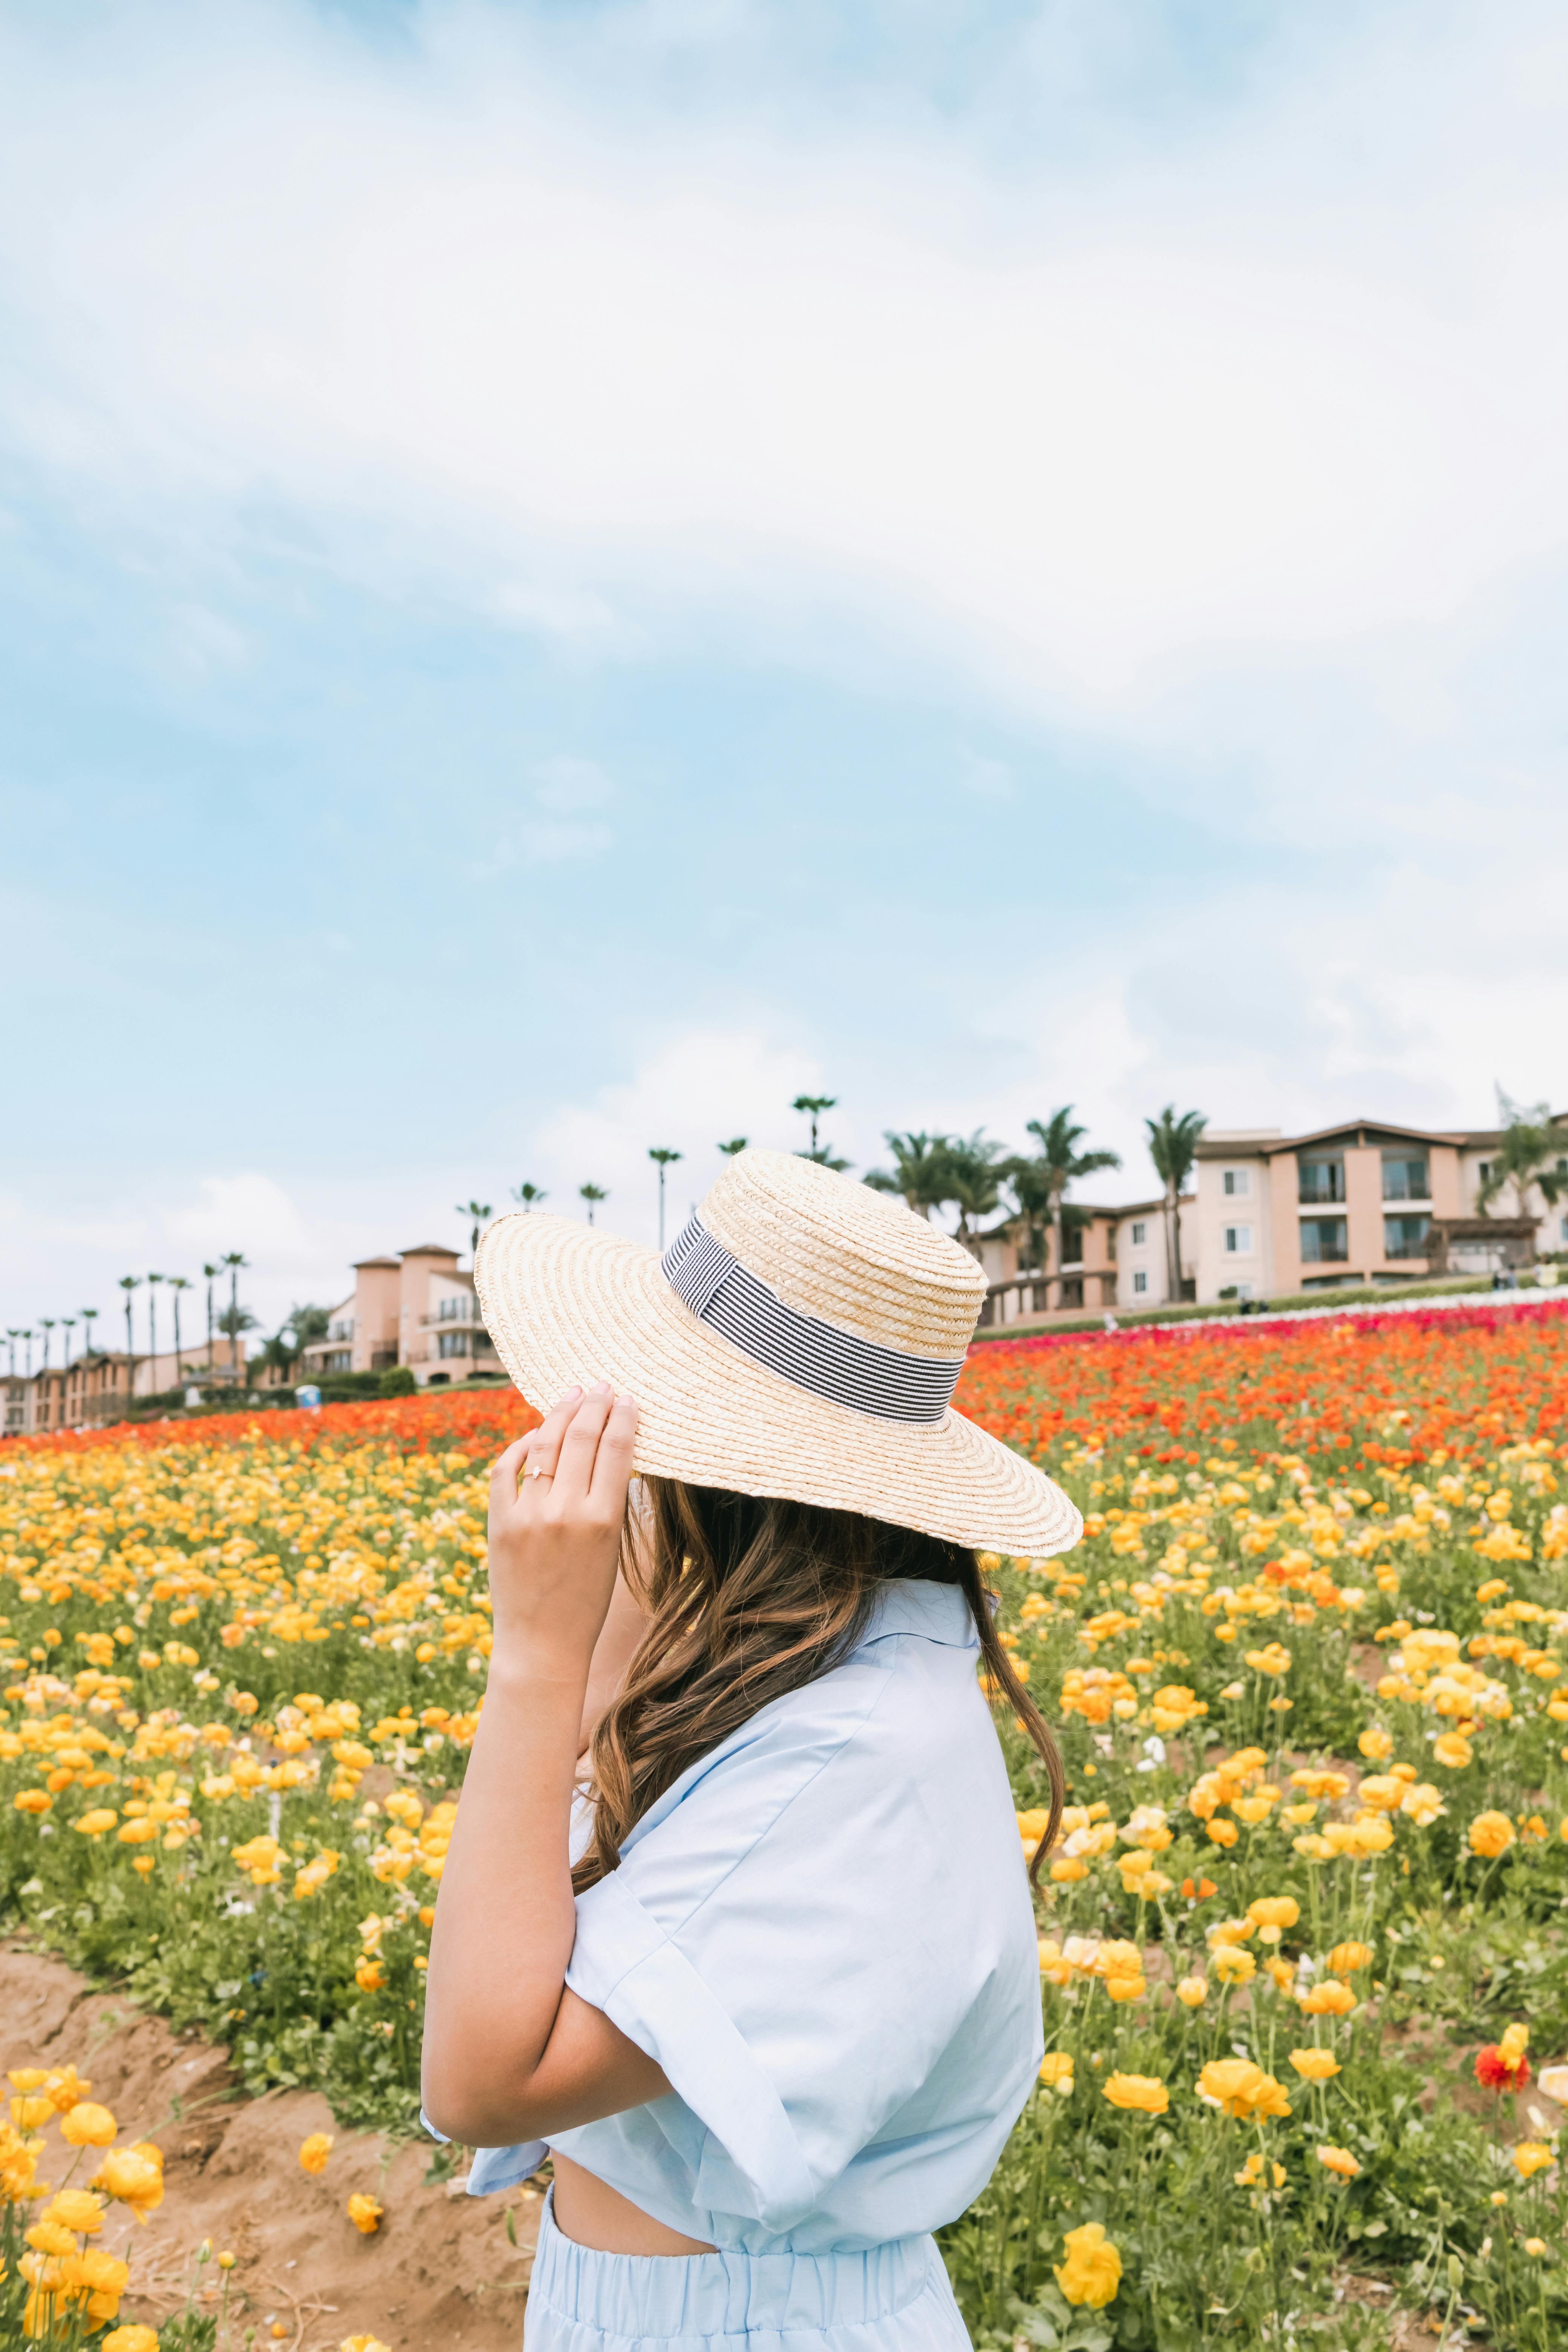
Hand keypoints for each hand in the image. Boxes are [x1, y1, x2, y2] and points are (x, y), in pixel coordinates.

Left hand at [487, 1385, 638, 1674]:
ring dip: (560, 1413)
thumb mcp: (612, 1548)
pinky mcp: (499, 1522)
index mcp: (603, 1520)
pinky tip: (535, 1435)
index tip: (628, 1399)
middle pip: (582, 1437)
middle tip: (602, 1385)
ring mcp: (528, 1515)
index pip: (617, 1449)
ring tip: (572, 1394)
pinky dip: (521, 1446)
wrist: (542, 1643)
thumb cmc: (587, 1600)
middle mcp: (565, 1512)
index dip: (624, 1416)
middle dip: (595, 1404)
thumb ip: (608, 1500)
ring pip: (544, 1445)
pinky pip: (506, 1469)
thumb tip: (605, 1447)